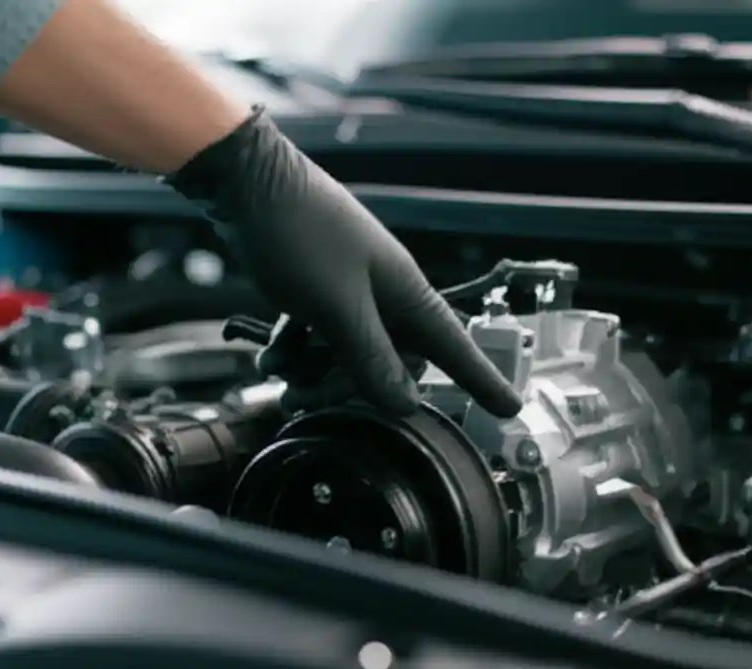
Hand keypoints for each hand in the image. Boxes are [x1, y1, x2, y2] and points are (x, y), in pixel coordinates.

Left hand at [166, 107, 521, 417]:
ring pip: (348, 349)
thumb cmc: (297, 231)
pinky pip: (317, 332)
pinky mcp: (316, 283)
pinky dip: (296, 348)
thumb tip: (407, 403)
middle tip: (308, 397)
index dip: (482, 378)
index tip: (509, 407)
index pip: (455, 345)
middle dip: (351, 386)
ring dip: (315, 370)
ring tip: (280, 376)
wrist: (242, 177)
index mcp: (405, 291)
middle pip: (390, 359)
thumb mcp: (336, 306)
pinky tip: (270, 357)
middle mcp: (384, 290)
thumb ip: (371, 357)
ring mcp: (349, 285)